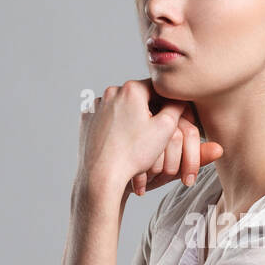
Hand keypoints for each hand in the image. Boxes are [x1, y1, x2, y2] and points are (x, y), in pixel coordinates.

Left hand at [75, 79, 221, 197]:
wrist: (102, 175)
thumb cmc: (134, 154)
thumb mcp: (166, 128)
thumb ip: (175, 107)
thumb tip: (178, 99)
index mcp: (131, 89)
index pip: (157, 89)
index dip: (168, 102)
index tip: (172, 114)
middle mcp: (110, 92)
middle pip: (137, 98)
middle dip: (148, 111)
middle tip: (155, 130)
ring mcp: (95, 106)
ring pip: (121, 107)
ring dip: (131, 118)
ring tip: (138, 138)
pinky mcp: (86, 120)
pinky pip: (106, 119)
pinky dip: (115, 126)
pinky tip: (121, 142)